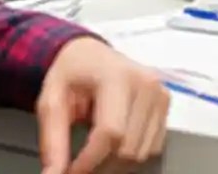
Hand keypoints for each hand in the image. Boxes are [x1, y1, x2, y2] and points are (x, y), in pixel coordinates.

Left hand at [37, 37, 170, 173]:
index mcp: (117, 77)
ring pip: (142, 152)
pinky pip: (153, 146)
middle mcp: (146, 84)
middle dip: (100, 165)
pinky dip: (131, 153)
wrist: (89, 54)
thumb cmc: (70, 74)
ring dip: (116, 162)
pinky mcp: (166, 103)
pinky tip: (113, 143)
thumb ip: (53, 140)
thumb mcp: (51, 102)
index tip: (71, 173)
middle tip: (78, 165)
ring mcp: (160, 93)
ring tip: (94, 152)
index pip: (110, 132)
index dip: (89, 161)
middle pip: (128, 147)